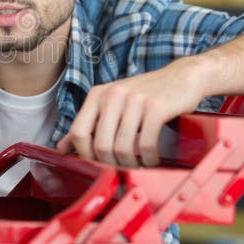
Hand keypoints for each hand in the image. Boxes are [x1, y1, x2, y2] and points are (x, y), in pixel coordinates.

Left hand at [56, 57, 207, 166]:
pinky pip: (146, 145)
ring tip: (138, 164)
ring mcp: (135, 100)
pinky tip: (153, 158)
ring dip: (131, 164)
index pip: (79, 133)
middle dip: (111, 164)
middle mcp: (113, 95)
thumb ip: (88, 125)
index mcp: (97, 95)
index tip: (100, 163)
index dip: (86, 155)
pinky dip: (149, 158)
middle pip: (100, 146)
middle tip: (122, 166)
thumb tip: (62, 148)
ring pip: (122, 148)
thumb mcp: (112, 104)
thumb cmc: (145, 95)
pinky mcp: (156, 108)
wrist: (182, 77)